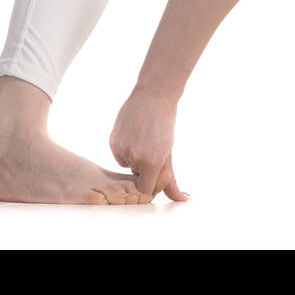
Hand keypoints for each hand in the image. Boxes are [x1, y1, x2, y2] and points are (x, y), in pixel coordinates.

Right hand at [109, 87, 189, 201]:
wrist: (153, 95)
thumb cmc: (165, 123)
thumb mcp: (169, 152)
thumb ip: (171, 178)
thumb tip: (182, 199)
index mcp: (152, 162)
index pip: (147, 188)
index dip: (153, 180)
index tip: (158, 169)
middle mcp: (135, 158)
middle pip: (138, 176)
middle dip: (145, 167)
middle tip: (153, 145)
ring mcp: (122, 149)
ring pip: (128, 165)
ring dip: (135, 157)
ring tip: (144, 136)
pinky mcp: (112, 141)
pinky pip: (119, 155)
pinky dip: (126, 149)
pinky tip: (134, 133)